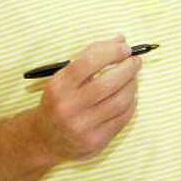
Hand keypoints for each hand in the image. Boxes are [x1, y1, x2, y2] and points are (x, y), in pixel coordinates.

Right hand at [32, 36, 139, 163]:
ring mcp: (83, 126)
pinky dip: (131, 103)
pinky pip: (123, 118)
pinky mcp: (96, 140)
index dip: (110, 52)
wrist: (44, 139)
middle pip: (108, 83)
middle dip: (128, 68)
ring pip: (120, 101)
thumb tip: (121, 40)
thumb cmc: (60, 101)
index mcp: (58, 87)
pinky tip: (129, 96)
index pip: (87, 63)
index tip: (125, 48)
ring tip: (133, 78)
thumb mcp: (65, 78)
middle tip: (136, 61)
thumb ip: (91, 56)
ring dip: (132, 85)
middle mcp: (69, 107)